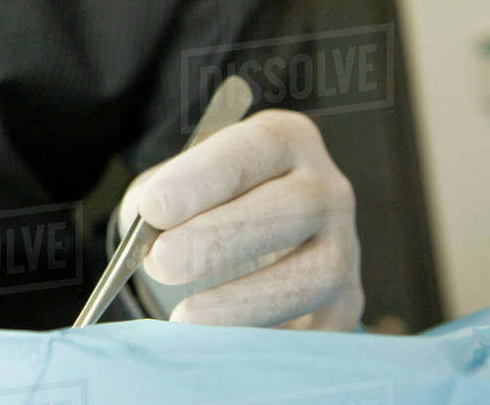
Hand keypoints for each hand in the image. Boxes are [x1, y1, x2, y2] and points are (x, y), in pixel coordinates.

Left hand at [119, 110, 362, 329]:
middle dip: (215, 240)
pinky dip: (263, 338)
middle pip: (286, 210)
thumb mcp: (186, 184)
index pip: (253, 148)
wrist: (260, 241)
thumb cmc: (213, 203)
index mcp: (286, 141)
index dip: (202, 179)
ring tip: (184, 317)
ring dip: (240, 301)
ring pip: (308, 276)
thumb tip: (144, 235)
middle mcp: (326, 190)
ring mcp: (343, 249)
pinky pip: (314, 329)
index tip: (153, 209)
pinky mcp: (345, 304)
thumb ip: (163, 200)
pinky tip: (219, 347)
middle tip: (159, 264)